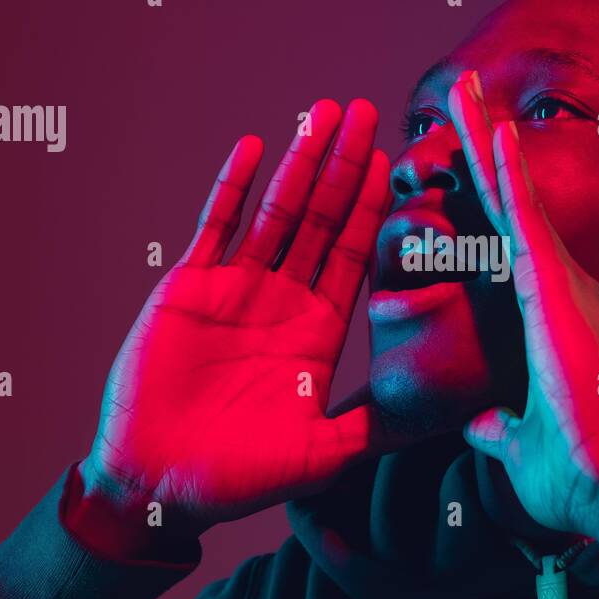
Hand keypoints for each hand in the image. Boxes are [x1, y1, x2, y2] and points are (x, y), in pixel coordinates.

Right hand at [79, 99, 402, 545]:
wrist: (158, 484)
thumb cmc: (237, 477)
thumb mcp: (320, 455)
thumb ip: (374, 428)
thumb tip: (441, 423)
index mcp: (318, 331)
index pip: (354, 256)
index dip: (372, 210)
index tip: (392, 165)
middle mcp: (283, 301)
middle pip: (321, 219)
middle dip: (343, 166)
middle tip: (366, 113)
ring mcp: (236, 289)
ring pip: (275, 212)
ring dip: (298, 162)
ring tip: (321, 113)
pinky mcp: (189, 286)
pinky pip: (214, 226)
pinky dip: (232, 187)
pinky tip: (254, 146)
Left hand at [448, 73, 598, 554]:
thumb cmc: (578, 473)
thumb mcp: (517, 442)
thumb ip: (496, 423)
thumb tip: (476, 424)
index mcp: (549, 319)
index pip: (502, 248)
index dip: (481, 205)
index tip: (456, 169)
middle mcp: (558, 288)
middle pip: (506, 204)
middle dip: (481, 150)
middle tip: (459, 97)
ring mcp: (558, 281)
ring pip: (511, 195)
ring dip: (485, 140)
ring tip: (461, 87)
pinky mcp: (555, 286)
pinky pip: (526, 216)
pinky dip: (508, 172)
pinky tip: (491, 129)